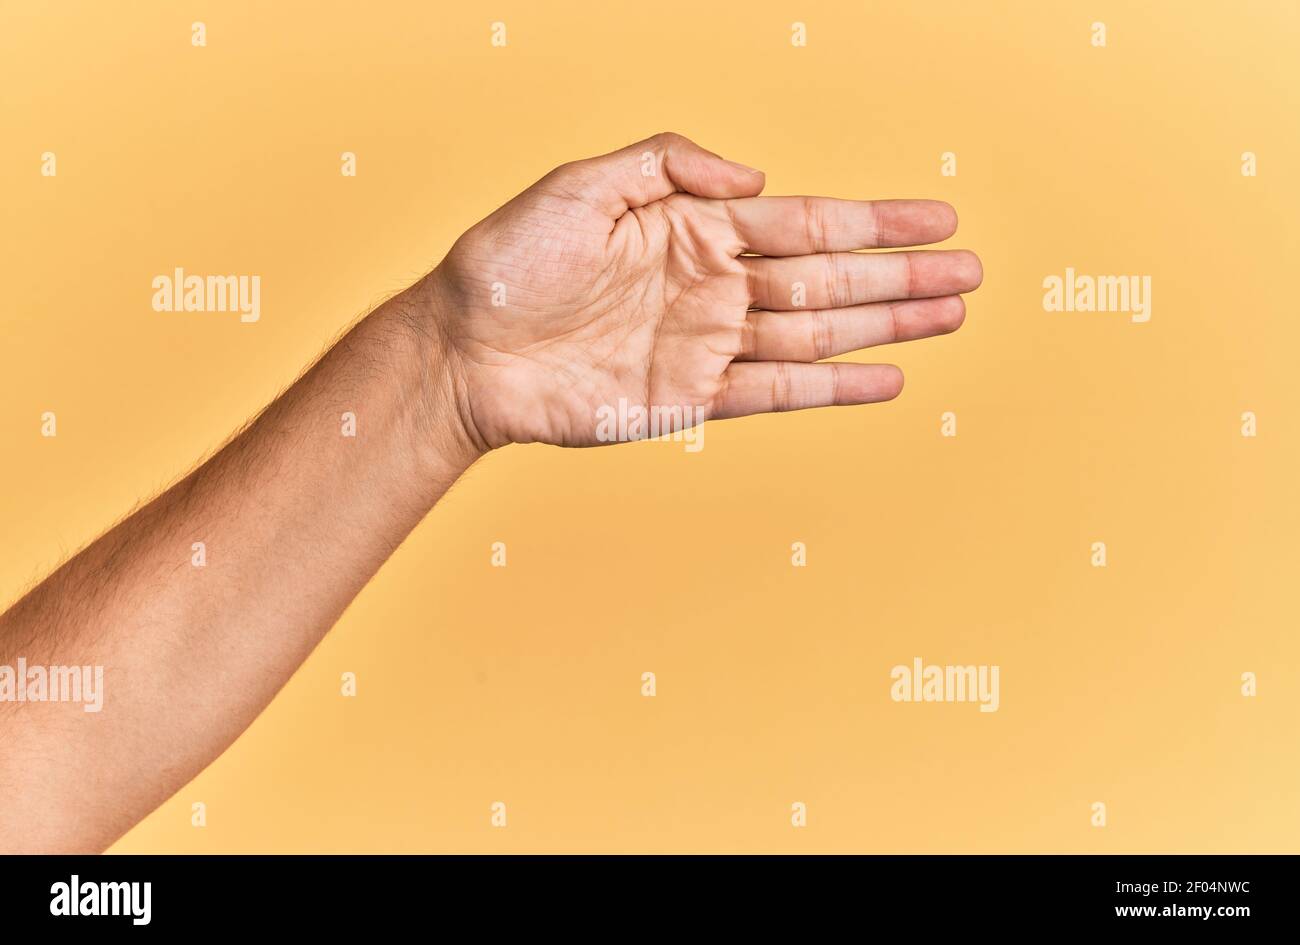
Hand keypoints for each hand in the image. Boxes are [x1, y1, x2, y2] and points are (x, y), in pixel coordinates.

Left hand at [428, 132, 981, 448]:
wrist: (464, 352)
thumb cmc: (509, 264)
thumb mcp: (583, 185)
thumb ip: (670, 163)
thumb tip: (755, 177)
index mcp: (695, 228)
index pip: (804, 219)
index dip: (874, 219)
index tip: (938, 216)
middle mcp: (713, 286)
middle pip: (827, 279)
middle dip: (900, 275)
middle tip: (970, 273)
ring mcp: (707, 345)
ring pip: (817, 336)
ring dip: (885, 327)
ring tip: (950, 317)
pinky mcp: (691, 400)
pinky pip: (777, 393)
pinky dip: (833, 389)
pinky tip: (885, 378)